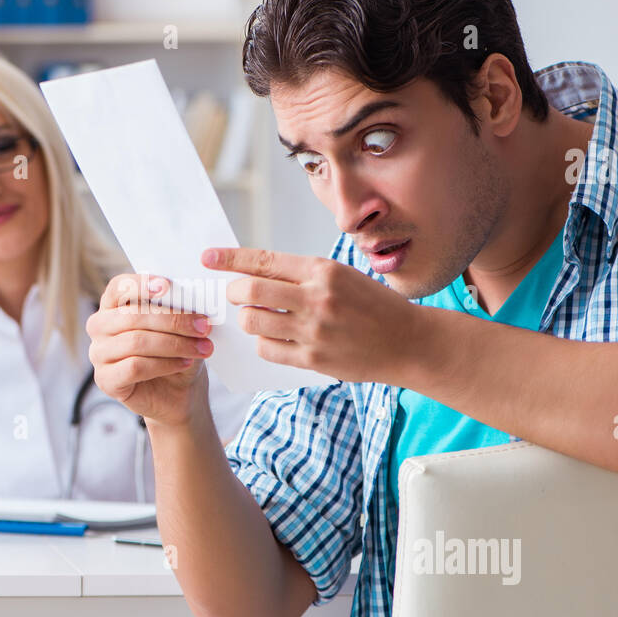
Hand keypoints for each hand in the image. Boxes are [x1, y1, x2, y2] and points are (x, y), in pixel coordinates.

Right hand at [86, 273, 214, 426]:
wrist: (179, 392)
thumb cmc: (176, 353)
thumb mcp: (181, 328)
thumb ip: (178, 310)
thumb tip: (191, 298)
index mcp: (113, 305)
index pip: (119, 287)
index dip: (141, 284)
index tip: (167, 286)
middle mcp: (100, 326)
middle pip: (132, 317)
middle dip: (173, 321)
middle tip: (203, 326)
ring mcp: (99, 354)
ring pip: (136, 342)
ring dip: (174, 344)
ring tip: (201, 348)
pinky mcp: (106, 380)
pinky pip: (135, 367)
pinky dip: (165, 364)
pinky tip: (184, 363)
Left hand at [203, 246, 418, 383]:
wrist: (409, 342)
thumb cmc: (373, 306)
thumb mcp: (341, 277)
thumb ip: (301, 275)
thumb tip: (255, 274)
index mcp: (322, 270)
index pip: (263, 261)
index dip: (229, 258)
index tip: (208, 257)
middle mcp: (316, 297)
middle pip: (249, 291)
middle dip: (234, 292)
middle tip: (236, 295)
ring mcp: (314, 330)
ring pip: (252, 321)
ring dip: (248, 319)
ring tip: (259, 318)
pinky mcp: (314, 359)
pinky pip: (267, 349)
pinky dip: (263, 342)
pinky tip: (274, 338)